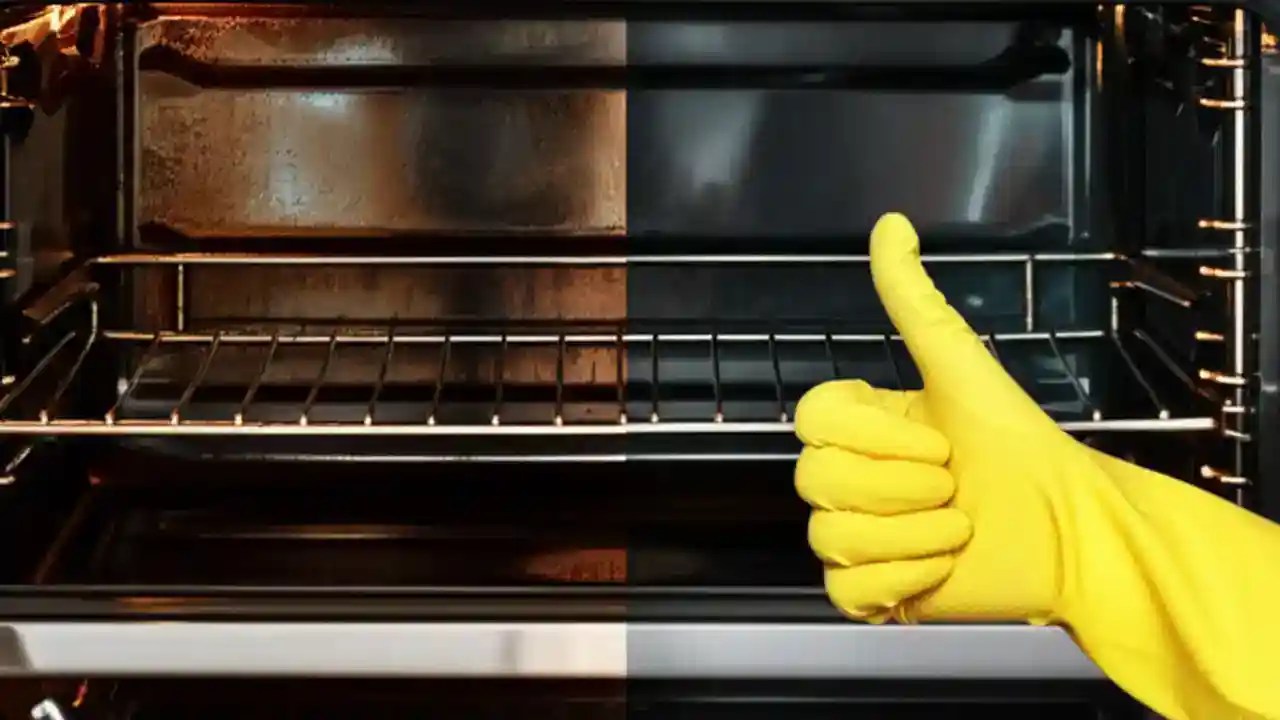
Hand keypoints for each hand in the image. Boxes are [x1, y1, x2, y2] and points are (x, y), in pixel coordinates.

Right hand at [794, 212, 1081, 623]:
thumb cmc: (1019, 445)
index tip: (937, 439)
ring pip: (833, 536)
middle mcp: (847, 480)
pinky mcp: (869, 594)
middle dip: (903, 485)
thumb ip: (914, 299)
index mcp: (859, 427)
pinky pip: (847, 589)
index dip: (876, 436)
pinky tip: (942, 566)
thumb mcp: (960, 366)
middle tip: (954, 484)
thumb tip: (891, 223)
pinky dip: (903, 578)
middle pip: (817, 480)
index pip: (812, 421)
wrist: (1072, 529)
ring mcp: (855, 539)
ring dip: (914, 533)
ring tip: (959, 528)